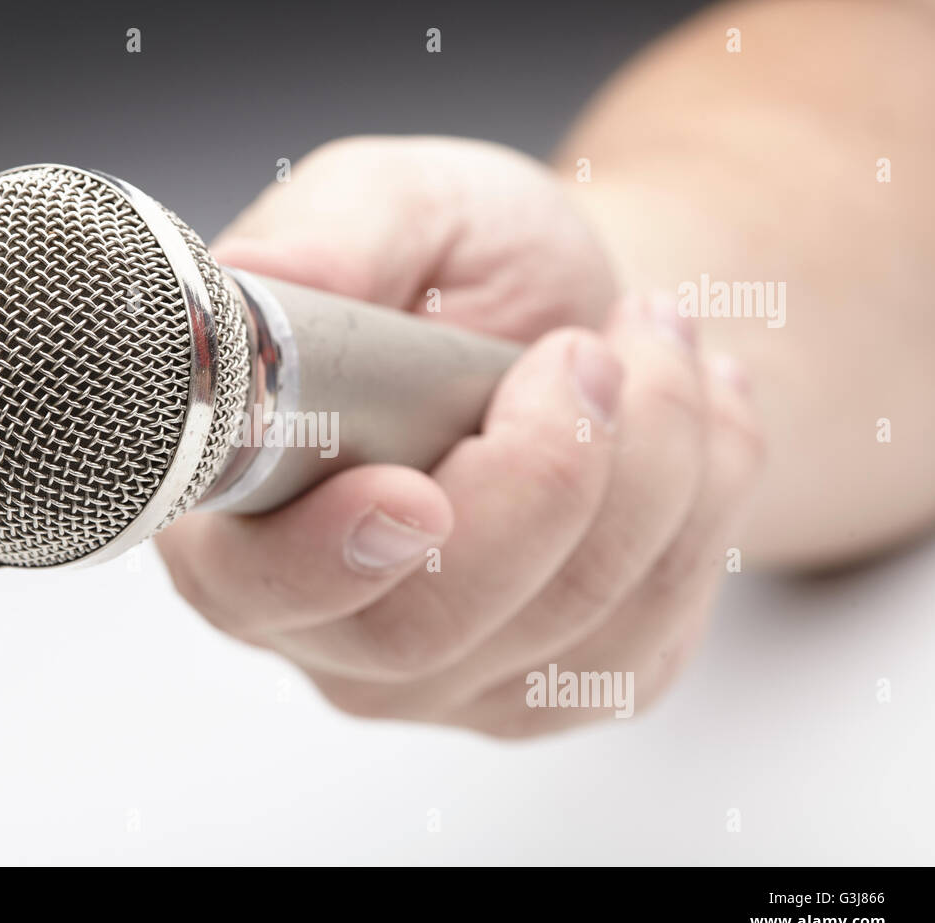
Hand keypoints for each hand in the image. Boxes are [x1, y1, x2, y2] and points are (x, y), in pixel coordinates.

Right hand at [157, 136, 764, 736]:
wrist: (577, 326)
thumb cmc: (465, 270)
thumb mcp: (397, 204)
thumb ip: (327, 238)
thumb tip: (256, 286)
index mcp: (238, 512)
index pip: (249, 581)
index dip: (324, 555)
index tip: (415, 490)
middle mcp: (319, 621)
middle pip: (423, 628)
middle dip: (546, 474)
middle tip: (591, 351)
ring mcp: (435, 677)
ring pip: (563, 623)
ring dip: (655, 460)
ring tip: (658, 343)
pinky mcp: (546, 696)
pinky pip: (647, 635)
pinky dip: (705, 504)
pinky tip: (692, 424)